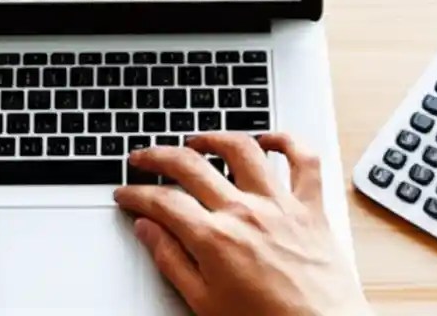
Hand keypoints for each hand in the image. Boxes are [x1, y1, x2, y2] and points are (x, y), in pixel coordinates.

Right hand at [114, 133, 369, 315]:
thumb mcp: (204, 302)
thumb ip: (171, 260)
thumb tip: (146, 229)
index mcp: (215, 239)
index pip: (162, 201)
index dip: (136, 194)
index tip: (126, 194)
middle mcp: (246, 212)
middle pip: (190, 164)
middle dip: (156, 156)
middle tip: (143, 158)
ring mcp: (280, 205)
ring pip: (242, 148)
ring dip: (213, 138)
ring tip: (195, 141)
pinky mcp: (310, 207)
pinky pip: (303, 160)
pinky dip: (287, 141)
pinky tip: (268, 139)